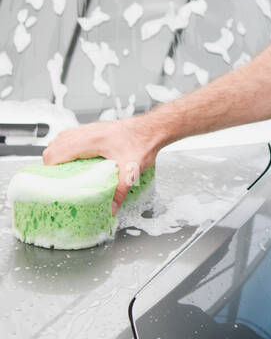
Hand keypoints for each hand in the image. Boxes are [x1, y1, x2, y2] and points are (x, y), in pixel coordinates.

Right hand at [41, 116, 160, 213]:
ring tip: (64, 171)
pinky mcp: (93, 130)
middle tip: (58, 179)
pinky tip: (76, 159)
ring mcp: (89, 129)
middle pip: (53, 146)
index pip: (56, 153)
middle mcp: (86, 132)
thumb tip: (111, 208)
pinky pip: (70, 136)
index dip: (50, 169)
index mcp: (90, 141)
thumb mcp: (131, 171)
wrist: (152, 129)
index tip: (53, 181)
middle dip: (51, 164)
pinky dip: (67, 147)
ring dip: (58, 154)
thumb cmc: (142, 143)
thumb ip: (120, 191)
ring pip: (60, 139)